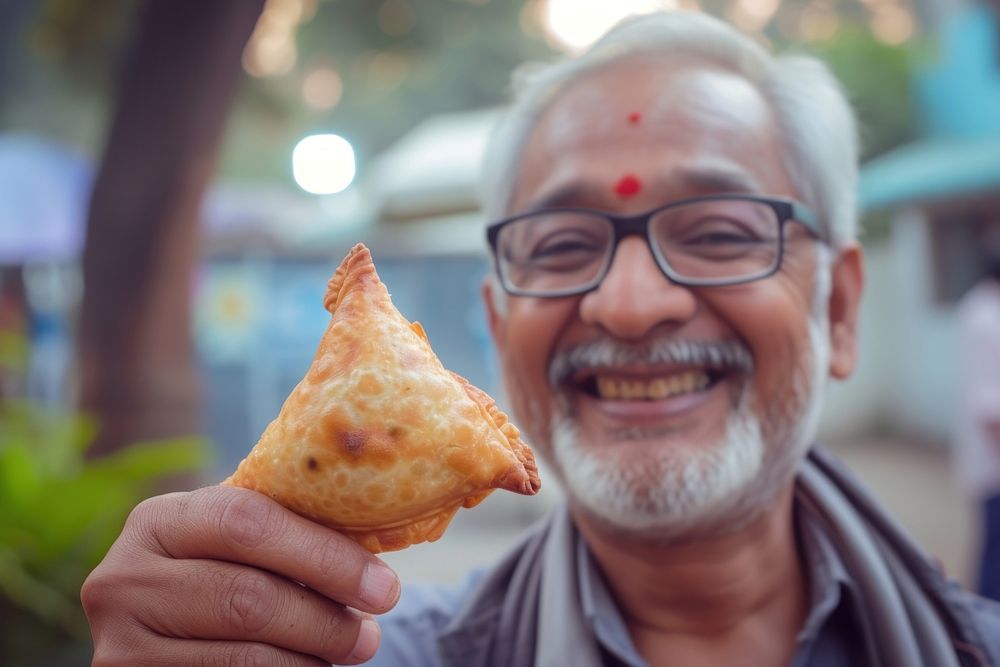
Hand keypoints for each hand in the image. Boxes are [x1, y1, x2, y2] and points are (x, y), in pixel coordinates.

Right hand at [81, 485, 399, 665]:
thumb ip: (285, 534)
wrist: (158, 624)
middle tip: (371, 634)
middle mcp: (124, 577)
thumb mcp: (236, 543)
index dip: (324, 556)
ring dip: (309, 658)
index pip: (247, 523)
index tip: (383, 586)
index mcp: (158, 519)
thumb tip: (380, 556)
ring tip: (348, 651)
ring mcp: (120, 641)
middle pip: (247, 598)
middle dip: (323, 619)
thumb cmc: (219, 570)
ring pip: (240, 656)